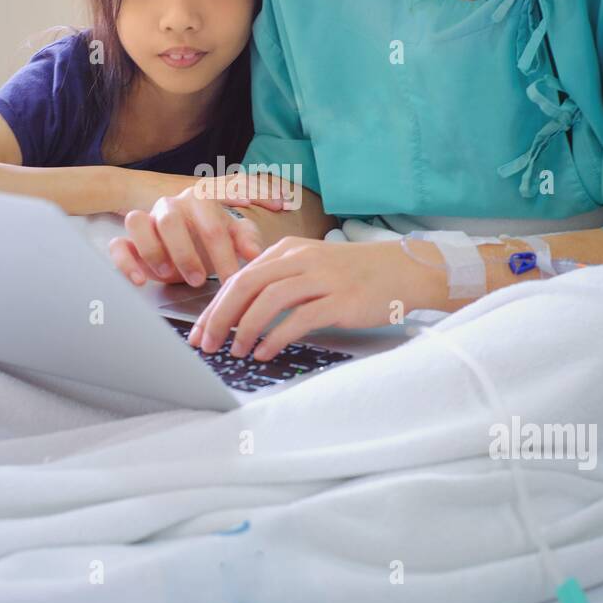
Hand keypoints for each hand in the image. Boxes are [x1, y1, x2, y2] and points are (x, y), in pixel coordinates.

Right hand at [108, 174, 286, 286]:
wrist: (183, 243)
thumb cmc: (209, 238)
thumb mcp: (231, 235)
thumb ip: (246, 238)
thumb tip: (255, 252)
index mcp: (200, 200)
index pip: (213, 226)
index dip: (224, 256)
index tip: (232, 280)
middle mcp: (170, 205)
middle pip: (171, 220)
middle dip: (186, 253)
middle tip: (200, 280)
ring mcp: (146, 219)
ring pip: (138, 222)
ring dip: (153, 251)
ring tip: (168, 274)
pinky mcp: (127, 239)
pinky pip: (118, 244)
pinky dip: (126, 262)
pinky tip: (140, 280)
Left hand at [186, 238, 436, 360]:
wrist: (403, 270)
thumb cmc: (354, 275)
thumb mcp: (311, 267)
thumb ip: (279, 282)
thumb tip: (240, 313)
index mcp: (288, 250)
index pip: (240, 277)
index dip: (215, 306)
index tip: (200, 331)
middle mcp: (301, 259)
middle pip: (246, 285)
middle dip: (220, 318)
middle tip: (206, 344)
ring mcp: (322, 278)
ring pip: (269, 300)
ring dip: (245, 328)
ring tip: (236, 351)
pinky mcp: (341, 299)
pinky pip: (300, 318)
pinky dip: (276, 336)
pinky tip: (265, 352)